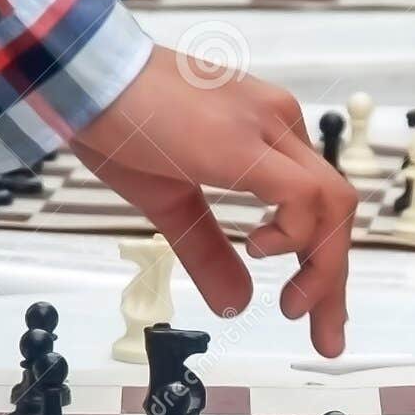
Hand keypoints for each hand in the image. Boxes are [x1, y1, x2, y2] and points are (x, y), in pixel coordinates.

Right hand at [70, 46, 355, 356]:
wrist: (78, 75)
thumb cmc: (116, 123)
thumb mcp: (170, 204)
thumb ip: (209, 253)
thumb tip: (239, 304)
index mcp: (267, 134)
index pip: (318, 204)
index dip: (323, 263)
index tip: (313, 313)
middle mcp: (279, 125)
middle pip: (335, 210)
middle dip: (334, 281)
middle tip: (326, 338)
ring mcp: (267, 128)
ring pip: (332, 205)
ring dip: (324, 268)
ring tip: (293, 308)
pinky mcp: (244, 142)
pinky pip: (302, 196)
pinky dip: (295, 236)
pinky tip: (261, 253)